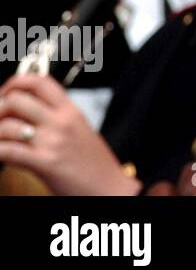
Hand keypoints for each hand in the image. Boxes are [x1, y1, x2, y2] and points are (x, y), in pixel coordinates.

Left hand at [0, 75, 139, 194]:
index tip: (7, 92)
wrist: (110, 188)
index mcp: (71, 111)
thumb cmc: (95, 164)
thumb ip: (56, 118)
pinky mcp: (45, 163)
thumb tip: (26, 113)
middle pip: (17, 99)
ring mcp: (53, 142)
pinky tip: (0, 154)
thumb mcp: (81, 130)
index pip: (40, 82)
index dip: (16, 82)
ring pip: (7, 125)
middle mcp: (61, 122)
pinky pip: (7, 151)